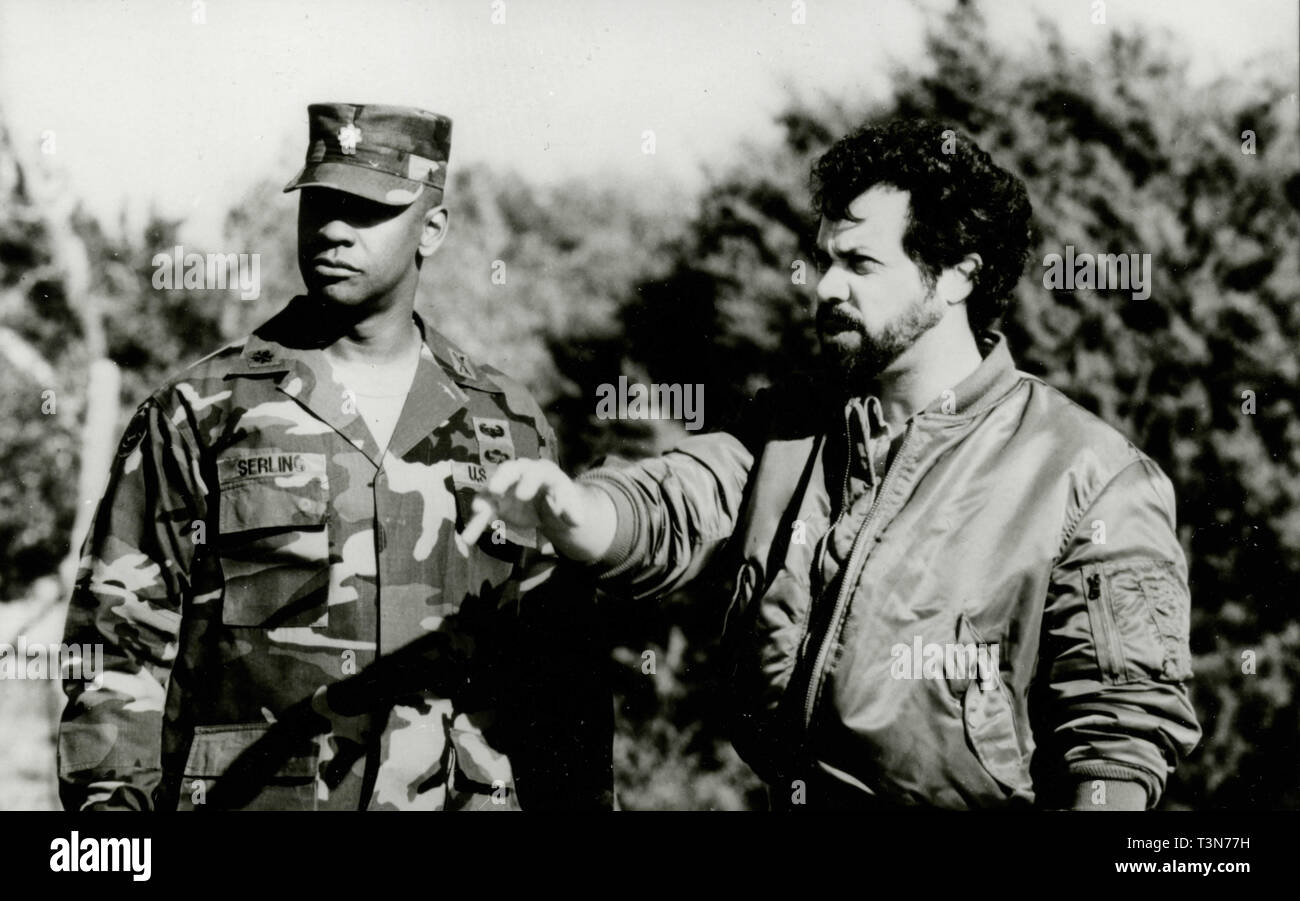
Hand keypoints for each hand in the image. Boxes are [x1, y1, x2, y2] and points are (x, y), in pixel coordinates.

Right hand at [459, 459, 615, 562]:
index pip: (536, 472)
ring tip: (477, 512)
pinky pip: (484, 511)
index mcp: (543, 471)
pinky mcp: (496, 502)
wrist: (547, 501)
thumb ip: (573, 513)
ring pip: (491, 489)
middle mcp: (521, 473)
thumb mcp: (572, 507)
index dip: (528, 482)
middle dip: (501, 478)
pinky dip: (476, 522)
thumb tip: (577, 521)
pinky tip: (469, 537)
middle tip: (494, 490)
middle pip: (509, 470)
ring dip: (483, 499)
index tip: (522, 496)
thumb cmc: (561, 500)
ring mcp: (506, 486)